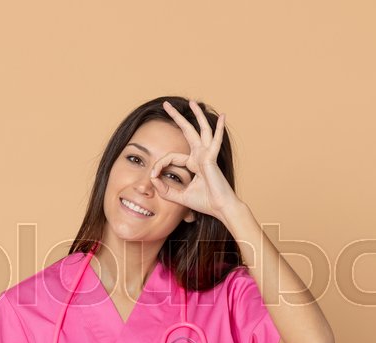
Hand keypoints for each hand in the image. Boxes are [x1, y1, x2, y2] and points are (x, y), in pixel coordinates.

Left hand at [149, 100, 240, 221]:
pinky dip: (219, 128)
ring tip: (191, 102)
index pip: (172, 157)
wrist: (220, 208)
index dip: (160, 165)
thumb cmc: (205, 203)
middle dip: (176, 118)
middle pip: (188, 132)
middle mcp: (200, 156)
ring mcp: (207, 155)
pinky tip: (223, 116)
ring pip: (201, 130)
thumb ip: (165, 190)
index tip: (153, 176)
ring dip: (197, 115)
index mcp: (194, 164)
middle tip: (166, 105)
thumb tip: (152, 179)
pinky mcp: (211, 159)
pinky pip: (214, 140)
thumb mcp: (178, 197)